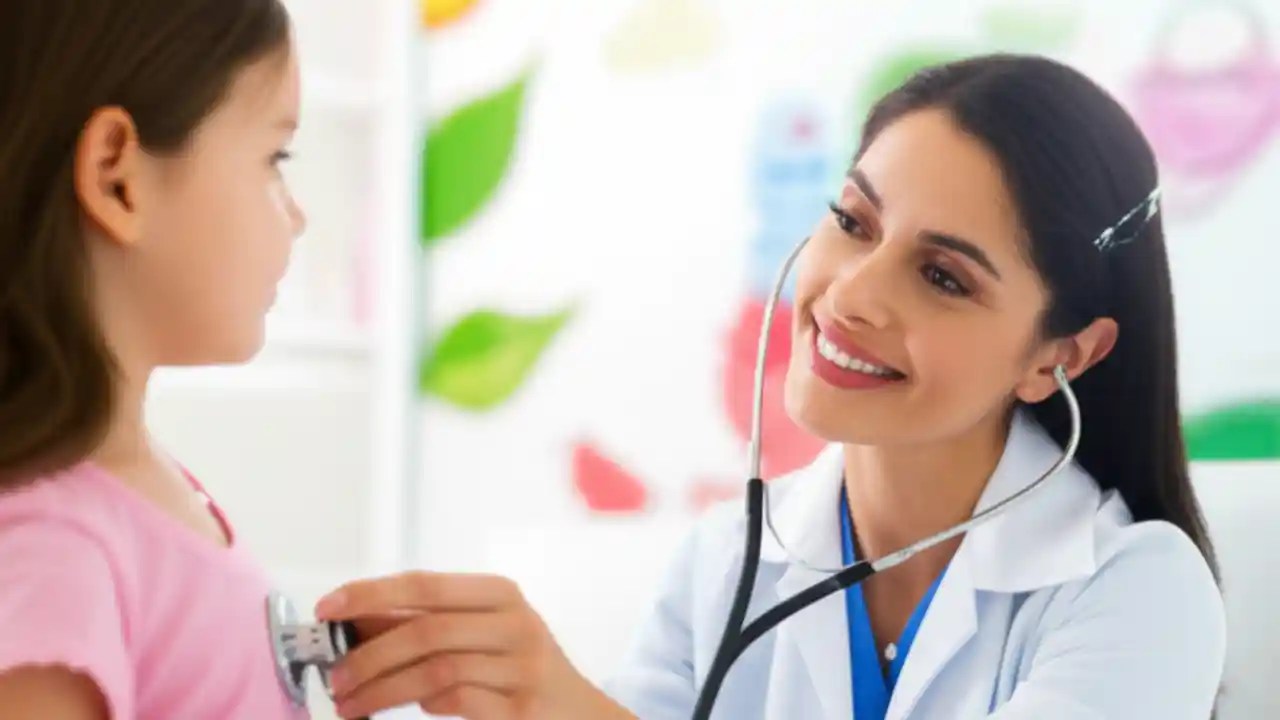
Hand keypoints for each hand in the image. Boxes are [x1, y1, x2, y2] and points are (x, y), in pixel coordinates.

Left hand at [314, 572, 635, 719]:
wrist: (580, 714)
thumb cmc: (517, 668)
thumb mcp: (481, 632)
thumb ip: (426, 624)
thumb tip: (353, 621)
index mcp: (502, 593)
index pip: (426, 585)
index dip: (371, 593)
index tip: (326, 609)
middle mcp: (517, 624)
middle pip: (427, 631)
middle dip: (369, 656)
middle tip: (335, 678)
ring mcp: (524, 668)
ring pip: (436, 672)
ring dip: (383, 690)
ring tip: (352, 704)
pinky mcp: (523, 709)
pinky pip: (459, 701)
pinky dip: (427, 706)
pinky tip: (416, 709)